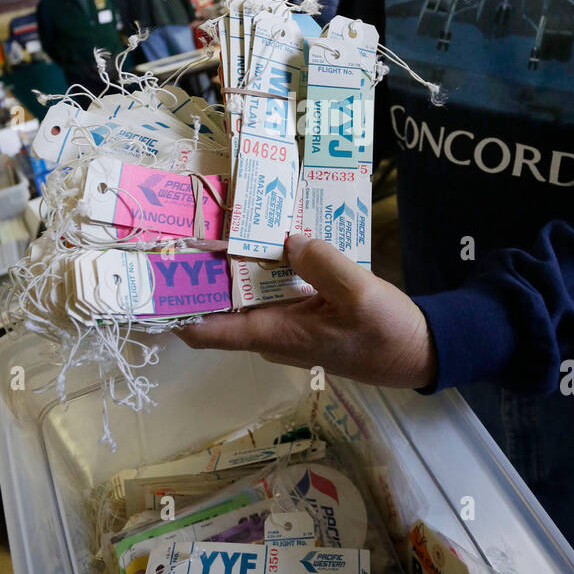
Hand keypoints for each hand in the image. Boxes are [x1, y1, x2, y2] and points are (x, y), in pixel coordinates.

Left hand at [178, 234, 437, 388]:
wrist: (419, 352)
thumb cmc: (385, 332)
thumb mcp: (359, 294)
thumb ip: (322, 264)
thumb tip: (288, 240)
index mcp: (276, 334)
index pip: (208, 333)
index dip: (176, 312)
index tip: (154, 281)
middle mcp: (273, 333)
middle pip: (222, 307)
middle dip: (204, 273)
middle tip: (188, 226)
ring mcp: (288, 324)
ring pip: (247, 295)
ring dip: (235, 266)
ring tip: (221, 221)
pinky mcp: (305, 314)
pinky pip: (273, 290)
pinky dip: (265, 267)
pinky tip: (271, 236)